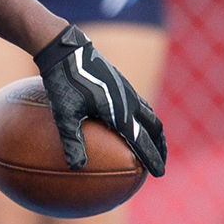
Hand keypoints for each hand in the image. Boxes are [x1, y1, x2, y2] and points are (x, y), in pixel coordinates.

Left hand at [33, 24, 167, 176]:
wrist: (66, 51)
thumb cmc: (63, 82)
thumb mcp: (63, 114)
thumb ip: (71, 141)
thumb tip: (76, 168)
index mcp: (119, 111)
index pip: (142, 140)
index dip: (152, 158)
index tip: (158, 173)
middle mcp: (128, 101)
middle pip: (154, 128)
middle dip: (159, 147)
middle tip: (159, 164)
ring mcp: (126, 90)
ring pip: (149, 115)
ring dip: (155, 132)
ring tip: (153, 145)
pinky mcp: (121, 83)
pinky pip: (140, 104)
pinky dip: (144, 119)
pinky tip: (133, 123)